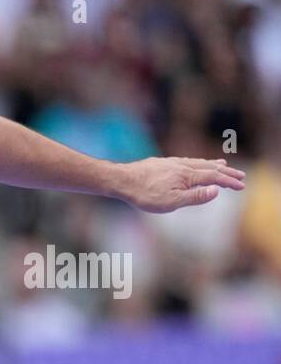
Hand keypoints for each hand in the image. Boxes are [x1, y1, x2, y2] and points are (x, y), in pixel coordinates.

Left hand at [119, 156, 244, 212]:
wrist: (122, 180)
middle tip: (241, 176)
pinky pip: (187, 162)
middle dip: (226, 173)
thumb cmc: (145, 194)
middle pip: (210, 168)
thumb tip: (216, 191)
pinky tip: (195, 165)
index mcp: (188, 176)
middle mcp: (183, 166)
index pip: (214, 178)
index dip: (228, 182)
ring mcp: (173, 163)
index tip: (241, 186)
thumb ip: (195, 197)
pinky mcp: (163, 164)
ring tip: (223, 165)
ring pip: (198, 163)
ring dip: (213, 165)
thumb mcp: (171, 202)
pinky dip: (197, 163)